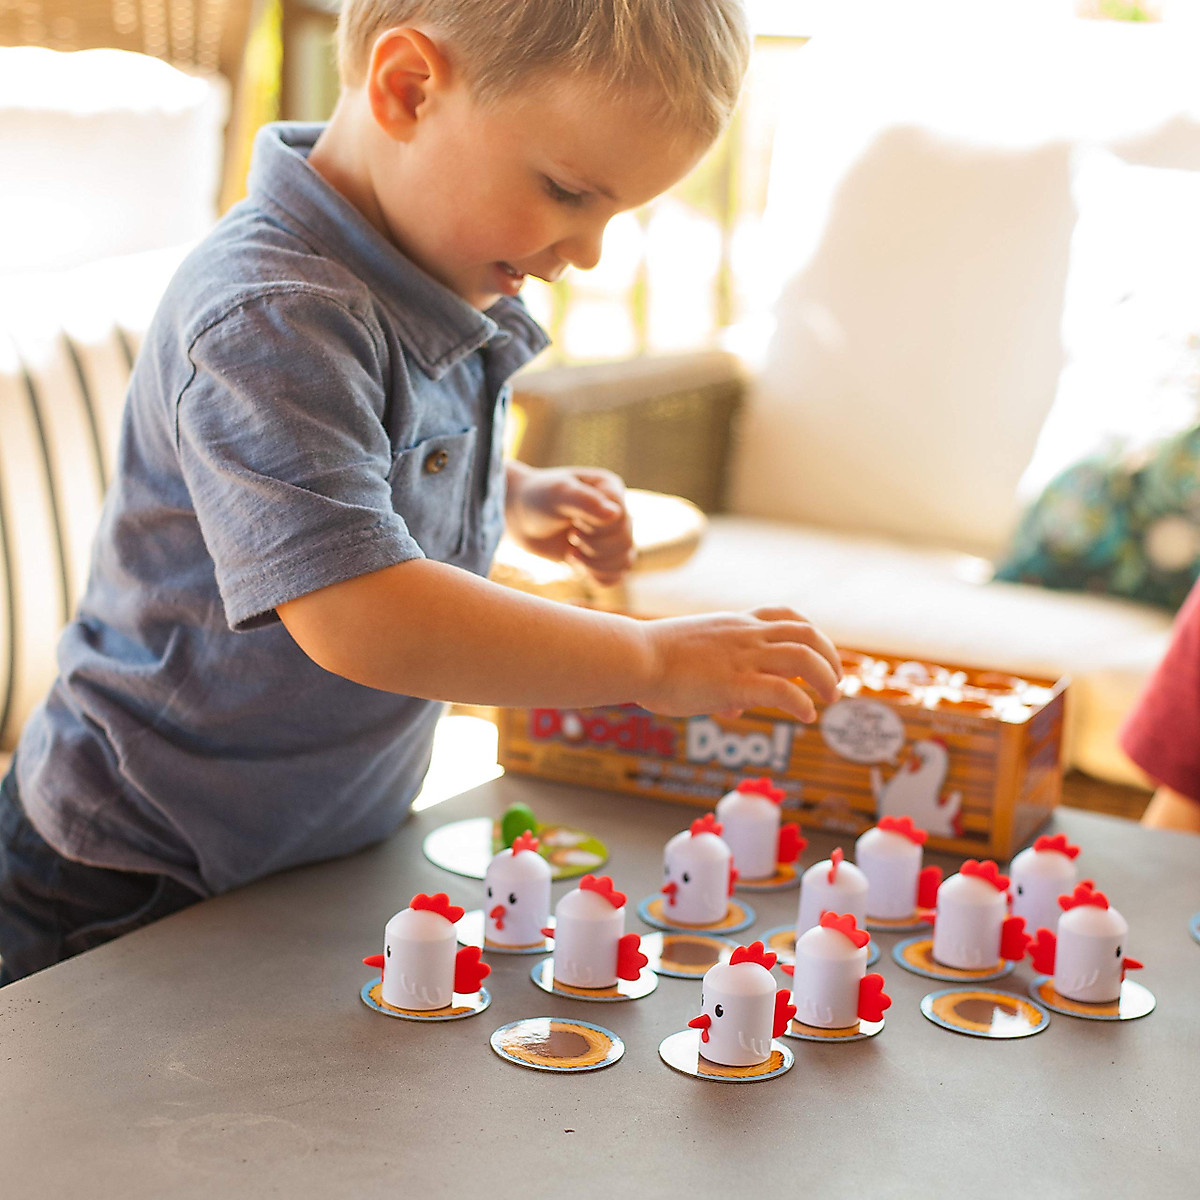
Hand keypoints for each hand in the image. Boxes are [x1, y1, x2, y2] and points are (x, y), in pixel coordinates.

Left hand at [505, 463, 634, 586]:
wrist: (520, 517)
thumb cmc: (537, 499)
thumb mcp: (557, 494)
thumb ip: (585, 501)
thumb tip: (615, 514)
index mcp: (610, 489)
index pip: (622, 517)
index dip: (598, 527)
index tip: (573, 521)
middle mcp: (617, 511)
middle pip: (625, 542)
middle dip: (595, 546)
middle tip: (571, 536)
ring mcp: (611, 535)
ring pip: (624, 561)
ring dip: (597, 564)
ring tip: (572, 553)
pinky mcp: (603, 555)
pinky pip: (616, 575)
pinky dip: (600, 577)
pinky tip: (579, 568)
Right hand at [634, 607, 841, 723]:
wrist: (633, 656)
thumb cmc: (651, 659)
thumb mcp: (692, 661)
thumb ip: (719, 680)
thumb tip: (735, 709)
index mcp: (734, 625)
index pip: (786, 617)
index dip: (812, 635)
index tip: (820, 655)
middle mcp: (745, 635)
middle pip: (807, 634)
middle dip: (830, 657)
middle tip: (834, 683)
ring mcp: (742, 657)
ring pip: (804, 658)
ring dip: (826, 678)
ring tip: (830, 699)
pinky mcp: (735, 684)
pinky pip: (784, 691)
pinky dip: (803, 703)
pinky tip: (806, 716)